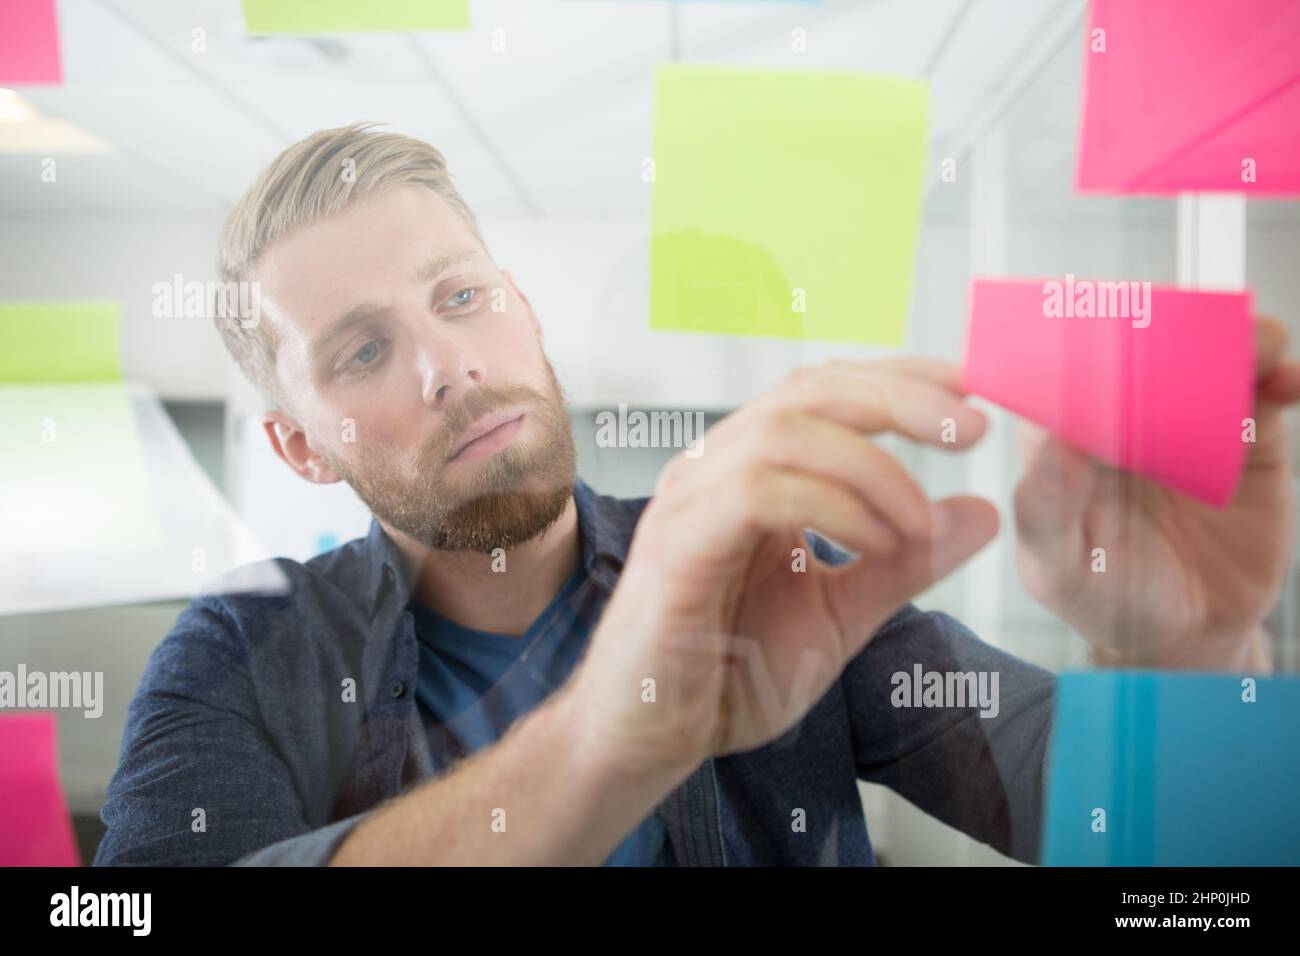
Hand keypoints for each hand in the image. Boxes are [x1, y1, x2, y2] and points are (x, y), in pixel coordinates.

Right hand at [570, 359, 998, 776]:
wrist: (653, 739)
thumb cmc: (729, 674)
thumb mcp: (842, 614)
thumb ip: (906, 564)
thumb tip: (981, 511)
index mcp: (752, 474)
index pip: (827, 393)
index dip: (901, 379)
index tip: (972, 394)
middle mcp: (716, 471)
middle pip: (809, 391)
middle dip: (899, 398)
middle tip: (969, 428)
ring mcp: (691, 502)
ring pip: (784, 433)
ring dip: (871, 468)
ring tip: (918, 523)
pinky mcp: (677, 546)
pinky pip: (755, 493)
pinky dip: (829, 508)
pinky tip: (875, 544)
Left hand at [1013, 316, 1299, 669]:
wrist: (1189, 630)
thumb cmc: (1105, 595)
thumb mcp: (1059, 568)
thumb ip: (1045, 511)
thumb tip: (1055, 444)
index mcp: (1060, 435)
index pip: (1058, 373)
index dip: (1078, 344)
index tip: (1108, 338)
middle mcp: (1119, 415)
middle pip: (1137, 344)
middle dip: (1162, 322)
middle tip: (1185, 329)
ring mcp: (1184, 418)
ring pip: (1207, 351)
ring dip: (1230, 335)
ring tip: (1250, 347)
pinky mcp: (1245, 433)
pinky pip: (1265, 385)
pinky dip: (1281, 371)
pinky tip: (1287, 383)